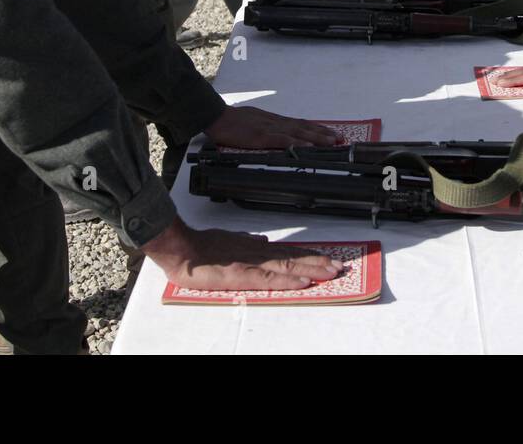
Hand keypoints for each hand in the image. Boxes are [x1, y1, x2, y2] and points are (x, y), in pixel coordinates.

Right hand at [143, 218, 343, 290]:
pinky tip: (303, 283)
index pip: (289, 253)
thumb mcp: (230, 239)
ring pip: (288, 268)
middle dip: (319, 264)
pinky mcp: (242, 276)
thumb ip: (248, 242)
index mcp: (256, 248)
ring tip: (331, 273)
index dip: (310, 257)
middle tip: (339, 267)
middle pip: (294, 259)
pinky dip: (288, 282)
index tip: (327, 259)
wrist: (183, 250)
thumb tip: (264, 241)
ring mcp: (252, 265)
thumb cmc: (202, 246)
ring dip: (311, 271)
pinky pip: (270, 280)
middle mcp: (258, 255)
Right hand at [204, 106, 339, 148]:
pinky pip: (282, 140)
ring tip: (331, 142)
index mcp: (275, 121)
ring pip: (298, 133)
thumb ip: (267, 129)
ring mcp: (270, 129)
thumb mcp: (255, 123)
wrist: (218, 116)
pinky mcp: (261, 137)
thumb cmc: (234, 121)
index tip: (331, 133)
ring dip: (316, 138)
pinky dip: (296, 143)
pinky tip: (307, 147)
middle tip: (340, 138)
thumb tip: (278, 136)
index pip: (301, 124)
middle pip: (304, 127)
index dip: (317, 129)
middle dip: (323, 133)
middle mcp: (277, 123)